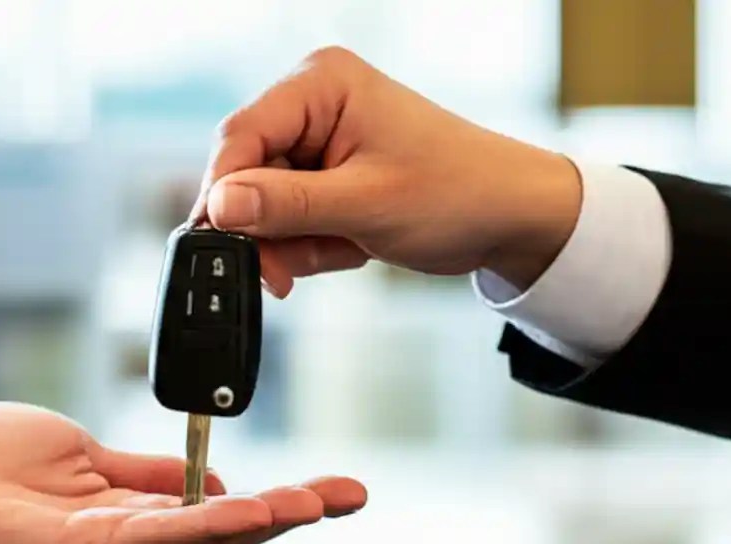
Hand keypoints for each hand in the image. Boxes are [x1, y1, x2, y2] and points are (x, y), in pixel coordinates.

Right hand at [192, 46, 581, 295]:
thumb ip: (284, 206)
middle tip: (287, 272)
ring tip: (345, 249)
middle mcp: (315, 102)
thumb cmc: (460, 192)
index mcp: (323, 83)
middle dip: (268, 230)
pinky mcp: (326, 172)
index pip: (240, 136)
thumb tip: (218, 207)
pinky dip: (312, 243)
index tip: (224, 244)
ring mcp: (319, 138)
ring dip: (295, 242)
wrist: (512, 217)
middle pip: (247, 173)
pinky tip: (350, 246)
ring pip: (264, 204)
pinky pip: (289, 216)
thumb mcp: (364, 205)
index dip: (226, 195)